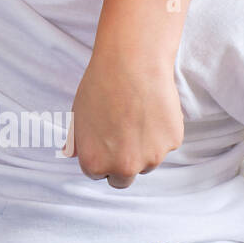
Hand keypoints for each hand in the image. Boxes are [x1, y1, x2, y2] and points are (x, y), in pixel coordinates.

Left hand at [65, 55, 183, 187]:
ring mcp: (152, 157)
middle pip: (123, 179)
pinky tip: (152, 108)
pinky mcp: (172, 142)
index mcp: (95, 164)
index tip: (103, 140)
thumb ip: (76, 141)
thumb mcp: (77, 115)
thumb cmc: (99, 86)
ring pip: (147, 161)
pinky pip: (165, 143)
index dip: (100, 156)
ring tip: (135, 115)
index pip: (97, 174)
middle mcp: (124, 167)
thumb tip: (70, 153)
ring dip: (143, 148)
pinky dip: (160, 132)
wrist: (131, 64)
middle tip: (121, 136)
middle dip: (121, 164)